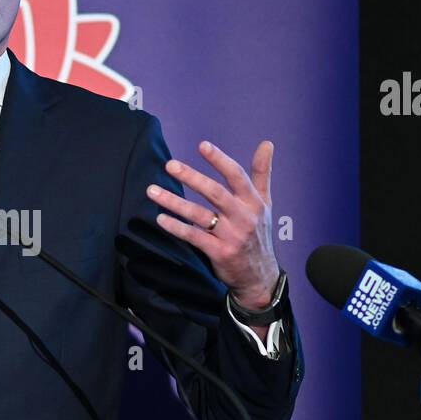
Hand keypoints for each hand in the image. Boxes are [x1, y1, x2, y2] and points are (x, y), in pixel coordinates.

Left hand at [146, 139, 280, 309]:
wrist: (259, 276)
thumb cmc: (258, 233)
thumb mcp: (265, 203)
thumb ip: (262, 173)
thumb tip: (267, 143)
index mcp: (253, 201)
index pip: (236, 175)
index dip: (220, 160)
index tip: (202, 145)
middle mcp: (243, 216)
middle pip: (215, 193)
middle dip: (192, 177)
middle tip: (170, 165)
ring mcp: (231, 235)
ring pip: (200, 215)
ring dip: (174, 202)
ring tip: (153, 191)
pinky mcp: (220, 252)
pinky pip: (194, 237)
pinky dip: (177, 227)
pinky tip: (161, 218)